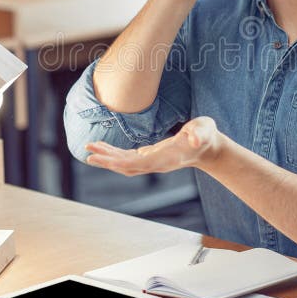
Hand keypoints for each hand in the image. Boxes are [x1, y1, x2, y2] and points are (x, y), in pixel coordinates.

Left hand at [85, 116, 222, 175]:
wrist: (208, 148)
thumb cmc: (205, 136)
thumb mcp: (205, 130)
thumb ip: (200, 133)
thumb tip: (194, 138)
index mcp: (166, 158)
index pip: (140, 164)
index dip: (121, 163)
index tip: (106, 161)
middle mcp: (156, 164)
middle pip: (127, 167)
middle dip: (108, 162)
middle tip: (88, 155)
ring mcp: (152, 162)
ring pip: (125, 164)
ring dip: (107, 159)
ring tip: (90, 150)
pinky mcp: (149, 157)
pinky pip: (127, 159)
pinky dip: (114, 154)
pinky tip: (103, 148)